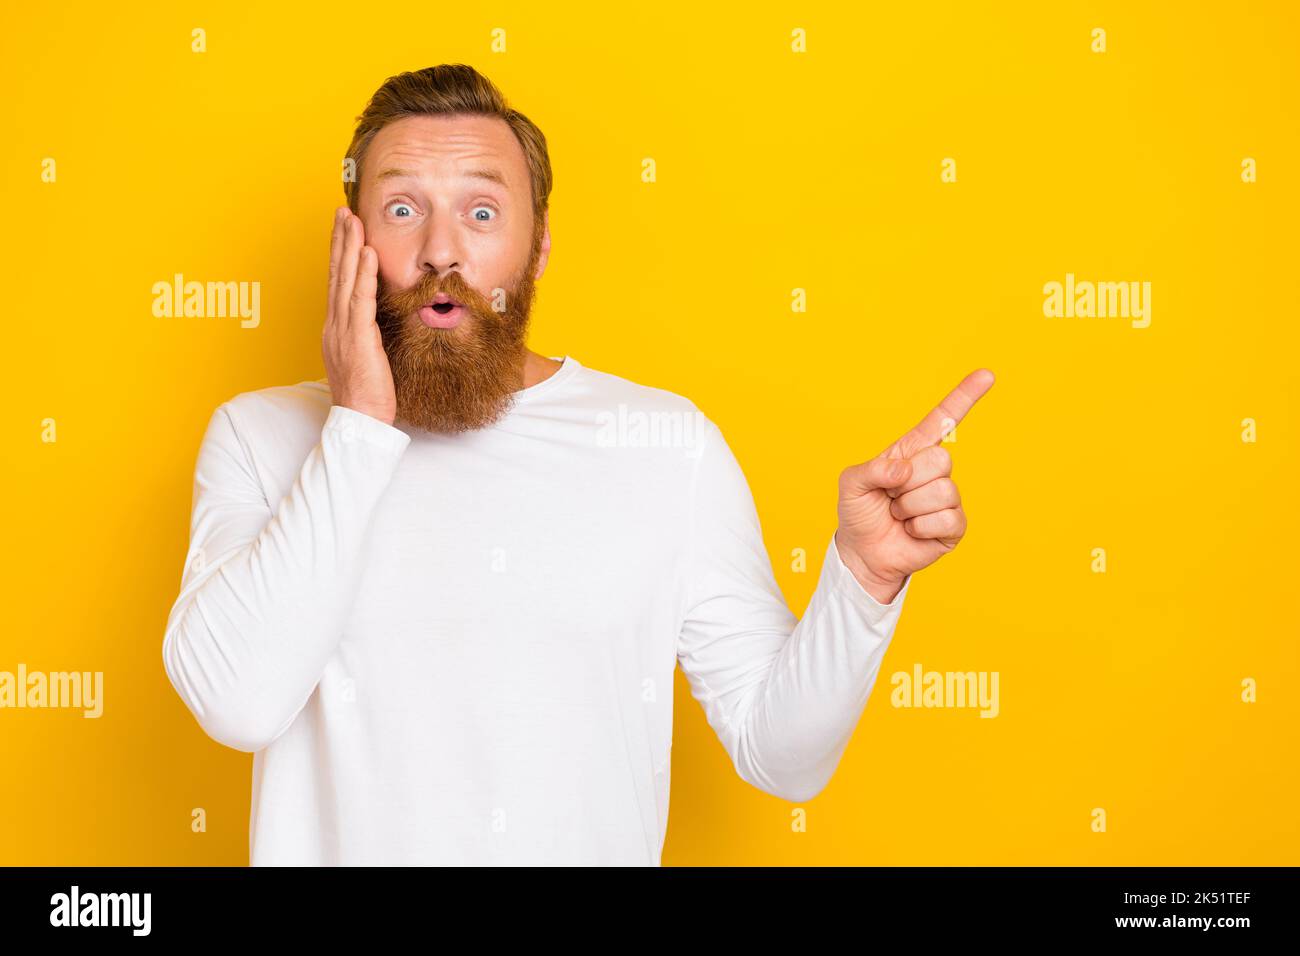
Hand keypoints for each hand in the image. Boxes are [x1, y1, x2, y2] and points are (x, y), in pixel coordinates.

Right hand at [322, 206, 396, 425]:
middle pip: (336, 273)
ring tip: (352, 219)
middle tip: (342, 210)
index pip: (338, 281)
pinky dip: (363, 275)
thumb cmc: (365, 393)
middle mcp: (335, 323)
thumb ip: (367, 333)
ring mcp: (343, 329)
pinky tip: (367, 253)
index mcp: (336, 327)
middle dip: (339, 239)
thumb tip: (376, 319)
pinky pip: (360, 300)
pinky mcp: (358, 338)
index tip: (344, 228)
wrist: (358, 420)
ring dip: (348, 246)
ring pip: (345, 280)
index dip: (340, 253)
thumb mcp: (365, 356)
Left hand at [835, 368, 995, 602]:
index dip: (964, 397)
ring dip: (910, 508)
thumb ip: (871, 470)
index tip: (986, 375)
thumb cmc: (859, 513)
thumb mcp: (852, 484)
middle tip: (892, 497)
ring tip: (900, 515)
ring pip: (942, 490)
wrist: (863, 553)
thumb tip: (904, 471)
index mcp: (912, 451)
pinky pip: (947, 518)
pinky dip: (920, 528)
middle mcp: (934, 470)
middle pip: (941, 458)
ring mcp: (947, 498)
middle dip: (907, 482)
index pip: (942, 420)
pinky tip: (912, 531)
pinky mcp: (954, 525)